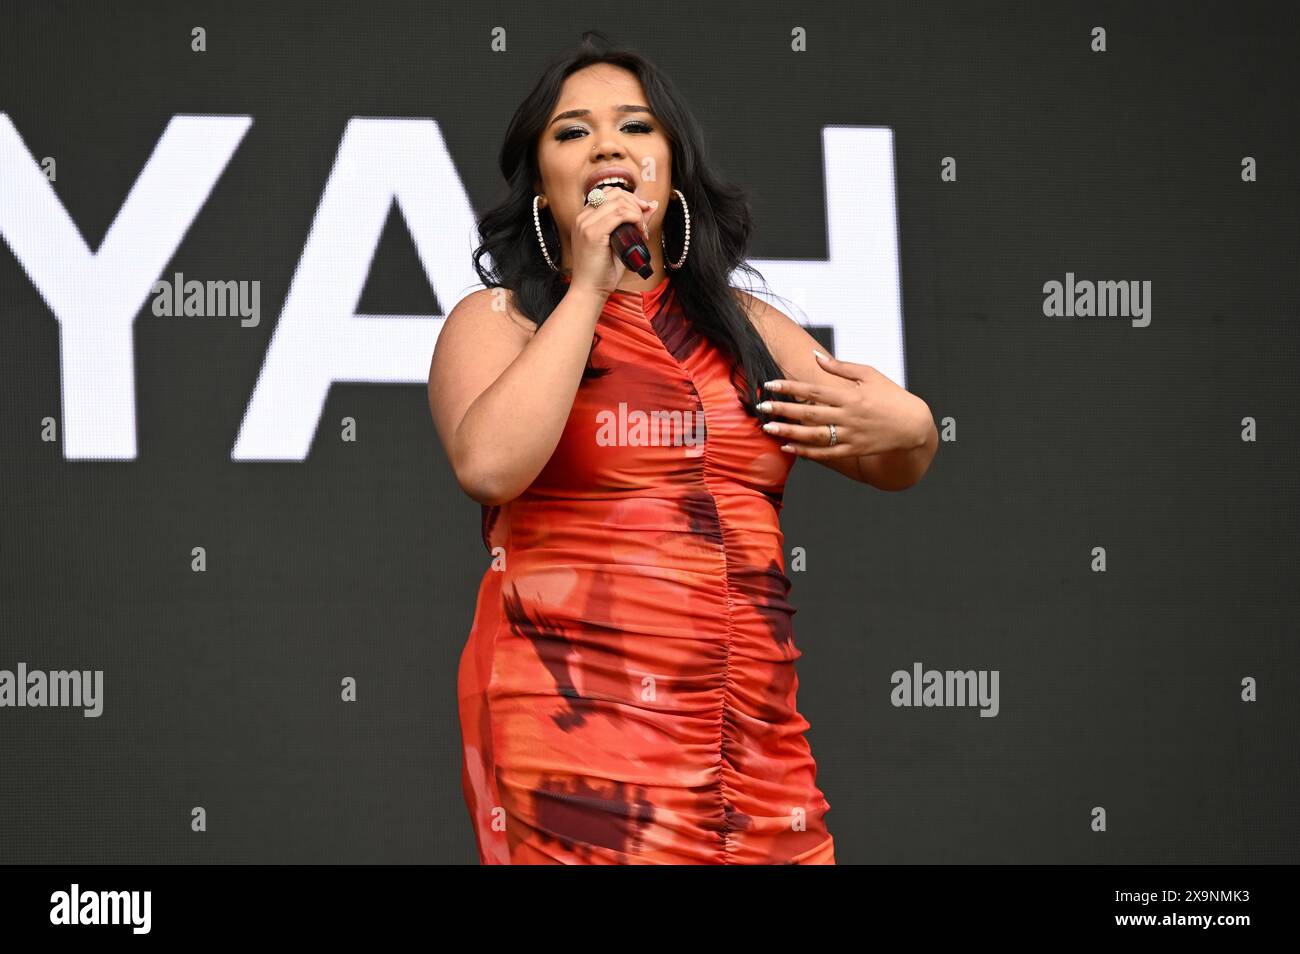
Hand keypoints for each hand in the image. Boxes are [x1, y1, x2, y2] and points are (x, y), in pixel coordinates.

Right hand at [568, 186, 657, 297]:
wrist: (589, 291)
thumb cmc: (603, 271)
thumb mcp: (621, 243)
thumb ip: (634, 223)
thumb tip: (652, 204)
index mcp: (585, 217)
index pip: (608, 193)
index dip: (629, 198)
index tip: (643, 211)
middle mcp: (583, 217)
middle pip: (615, 193)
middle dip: (636, 203)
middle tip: (645, 221)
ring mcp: (586, 224)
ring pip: (619, 202)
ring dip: (637, 213)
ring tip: (643, 231)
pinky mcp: (592, 233)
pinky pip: (619, 214)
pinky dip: (635, 219)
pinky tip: (641, 232)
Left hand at [758, 350, 931, 458]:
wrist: (912, 425)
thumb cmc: (890, 395)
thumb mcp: (869, 374)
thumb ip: (841, 367)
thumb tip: (817, 356)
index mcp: (850, 395)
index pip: (814, 390)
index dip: (790, 387)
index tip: (769, 384)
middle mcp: (848, 416)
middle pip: (809, 413)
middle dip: (783, 410)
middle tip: (761, 407)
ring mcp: (850, 435)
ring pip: (814, 435)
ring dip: (789, 432)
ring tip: (768, 428)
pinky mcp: (853, 450)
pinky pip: (825, 453)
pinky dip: (806, 451)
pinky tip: (788, 447)